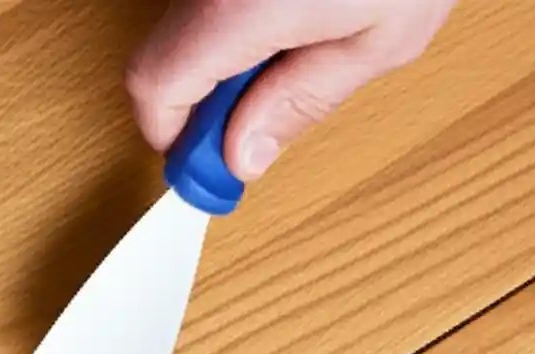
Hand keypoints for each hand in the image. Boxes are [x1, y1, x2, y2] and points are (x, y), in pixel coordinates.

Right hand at [125, 0, 454, 180]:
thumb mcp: (380, 41)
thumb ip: (301, 101)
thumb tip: (244, 152)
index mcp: (243, 5)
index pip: (154, 85)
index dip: (171, 132)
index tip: (200, 158)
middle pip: (165, 50)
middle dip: (205, 93)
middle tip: (259, 110)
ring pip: (187, 16)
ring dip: (226, 46)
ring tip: (305, 31)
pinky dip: (238, 13)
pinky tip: (293, 5)